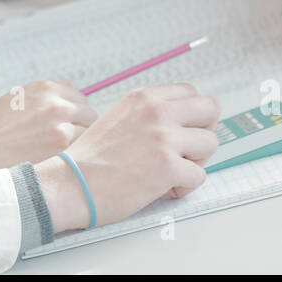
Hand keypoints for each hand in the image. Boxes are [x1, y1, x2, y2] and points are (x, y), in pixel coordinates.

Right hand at [0, 79, 97, 173]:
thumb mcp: (17, 99)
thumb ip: (45, 94)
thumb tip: (70, 86)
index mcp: (45, 88)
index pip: (78, 97)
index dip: (75, 111)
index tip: (69, 122)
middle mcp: (56, 103)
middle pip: (89, 113)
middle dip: (81, 125)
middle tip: (69, 139)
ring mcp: (61, 126)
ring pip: (88, 132)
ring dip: (80, 141)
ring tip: (64, 151)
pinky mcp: (60, 148)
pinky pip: (81, 148)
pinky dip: (75, 154)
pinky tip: (61, 158)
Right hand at [32, 83, 221, 232]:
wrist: (70, 184)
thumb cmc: (90, 159)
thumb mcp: (118, 118)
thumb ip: (147, 114)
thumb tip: (179, 121)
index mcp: (144, 97)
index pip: (191, 93)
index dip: (192, 116)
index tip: (180, 133)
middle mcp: (156, 111)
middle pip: (211, 109)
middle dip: (202, 132)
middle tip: (184, 152)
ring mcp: (164, 138)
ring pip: (210, 144)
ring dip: (195, 162)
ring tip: (170, 173)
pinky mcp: (168, 167)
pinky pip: (199, 176)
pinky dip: (184, 187)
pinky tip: (162, 189)